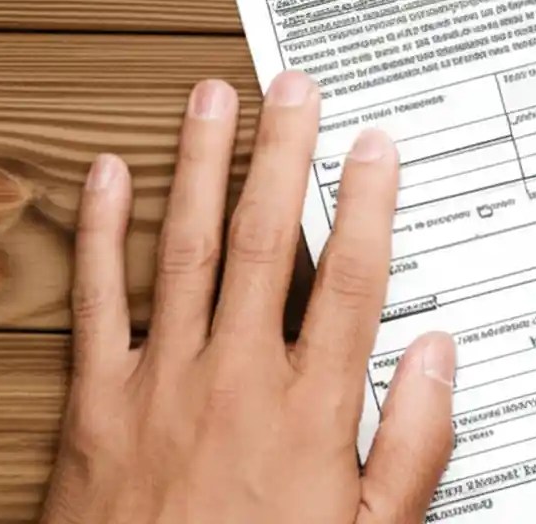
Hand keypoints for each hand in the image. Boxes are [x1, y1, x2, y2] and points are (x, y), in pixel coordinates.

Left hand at [42, 72, 455, 523]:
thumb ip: (413, 445)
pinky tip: (105, 176)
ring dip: (201, 165)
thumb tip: (439, 359)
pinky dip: (99, 232)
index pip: (349, 279)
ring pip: (185, 248)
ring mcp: (162, 381)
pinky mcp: (97, 401)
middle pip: (266, 240)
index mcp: (308, 410)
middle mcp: (235, 378)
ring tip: (212, 101)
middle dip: (283, 153)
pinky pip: (98, 300)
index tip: (375, 149)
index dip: (368, 203)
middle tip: (293, 89)